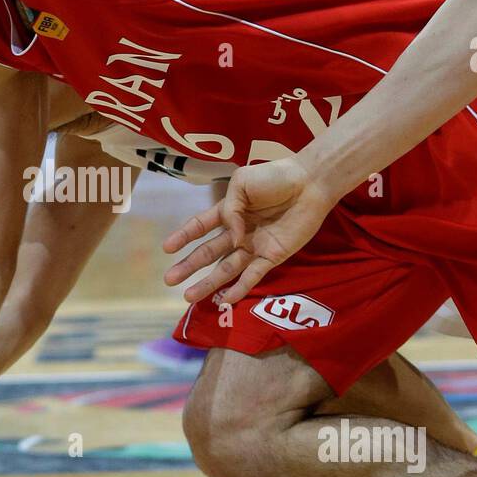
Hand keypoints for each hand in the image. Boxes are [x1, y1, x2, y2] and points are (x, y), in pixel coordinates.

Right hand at [162, 156, 336, 304]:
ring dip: (208, 283)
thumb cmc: (276, 177)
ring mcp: (254, 246)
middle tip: (169, 280)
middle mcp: (239, 232)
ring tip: (188, 297)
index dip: (183, 236)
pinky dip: (239, 288)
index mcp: (229, 211)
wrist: (310, 183)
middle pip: (209, 252)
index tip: (166, 249)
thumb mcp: (242, 183)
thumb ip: (230, 209)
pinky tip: (225, 299)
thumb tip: (232, 237)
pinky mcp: (272, 257)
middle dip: (188, 266)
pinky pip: (253, 276)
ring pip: (226, 269)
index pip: (200, 226)